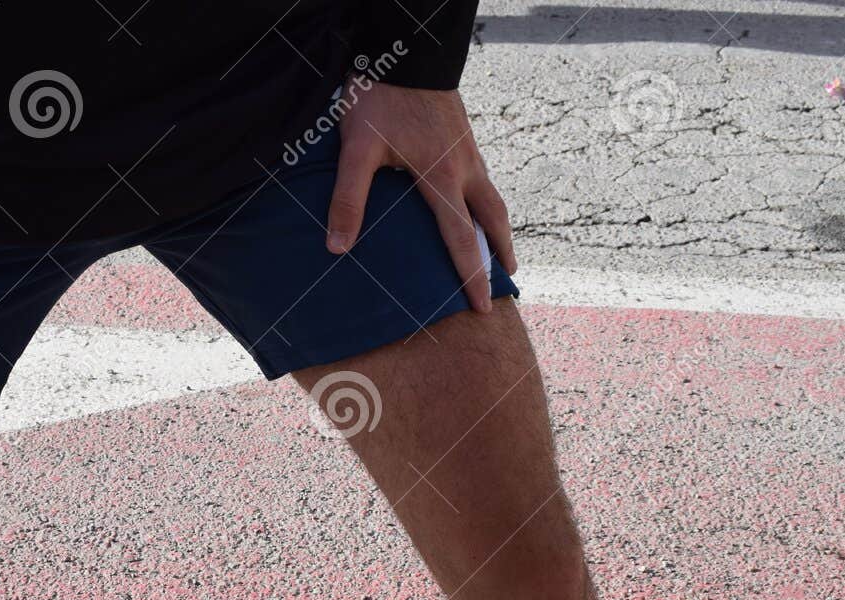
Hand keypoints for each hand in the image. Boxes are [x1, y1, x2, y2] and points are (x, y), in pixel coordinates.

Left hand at [327, 82, 515, 312]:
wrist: (407, 48)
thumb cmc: (380, 97)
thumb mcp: (356, 149)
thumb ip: (347, 198)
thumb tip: (337, 247)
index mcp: (442, 177)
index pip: (461, 239)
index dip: (471, 276)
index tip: (482, 307)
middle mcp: (465, 167)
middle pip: (493, 220)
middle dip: (500, 254)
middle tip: (506, 283)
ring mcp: (469, 150)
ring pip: (493, 198)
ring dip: (498, 228)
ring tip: (500, 250)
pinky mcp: (463, 136)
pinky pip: (483, 180)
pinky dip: (487, 203)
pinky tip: (476, 207)